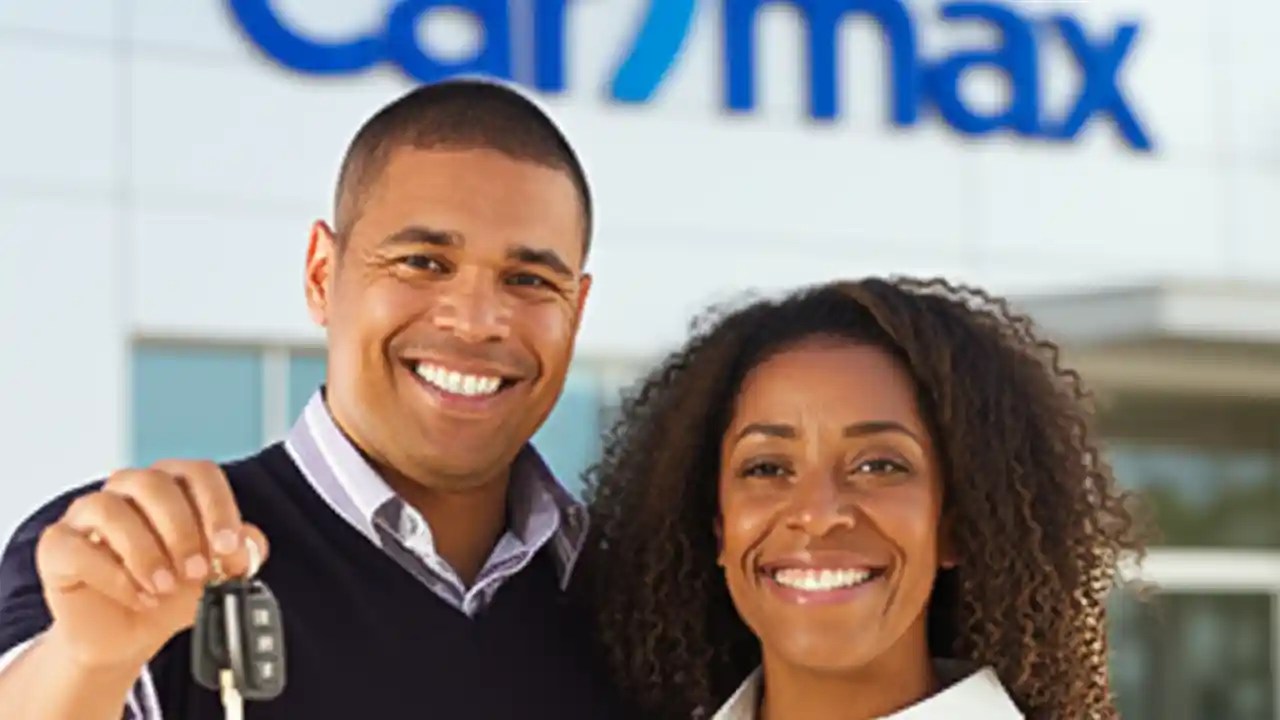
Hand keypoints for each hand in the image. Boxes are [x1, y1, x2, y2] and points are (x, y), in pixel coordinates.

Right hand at [34, 460, 268, 671]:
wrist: (126, 634)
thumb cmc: (169, 593)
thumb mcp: (216, 575)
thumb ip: (238, 553)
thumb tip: (251, 543)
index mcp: (171, 486)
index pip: (198, 473)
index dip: (218, 507)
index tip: (229, 547)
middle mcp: (127, 489)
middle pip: (154, 484)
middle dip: (182, 531)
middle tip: (198, 572)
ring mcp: (87, 513)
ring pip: (111, 509)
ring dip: (146, 553)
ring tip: (165, 588)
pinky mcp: (58, 545)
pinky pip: (77, 547)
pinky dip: (113, 576)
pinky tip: (138, 597)